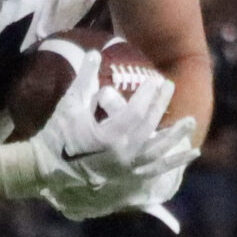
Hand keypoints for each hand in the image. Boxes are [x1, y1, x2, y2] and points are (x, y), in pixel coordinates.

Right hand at [0, 50, 196, 215]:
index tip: (156, 80)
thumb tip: (96, 53)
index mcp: (112, 135)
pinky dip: (171, 165)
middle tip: (170, 86)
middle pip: (152, 127)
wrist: (45, 173)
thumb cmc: (56, 137)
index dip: (149, 94)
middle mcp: (125, 155)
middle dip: (162, 105)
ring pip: (160, 153)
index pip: (139, 111)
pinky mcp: (127, 183)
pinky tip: (184, 158)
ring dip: (176, 137)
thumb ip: (85, 79)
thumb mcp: (70, 105)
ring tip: (190, 123)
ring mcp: (128, 172)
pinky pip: (155, 174)